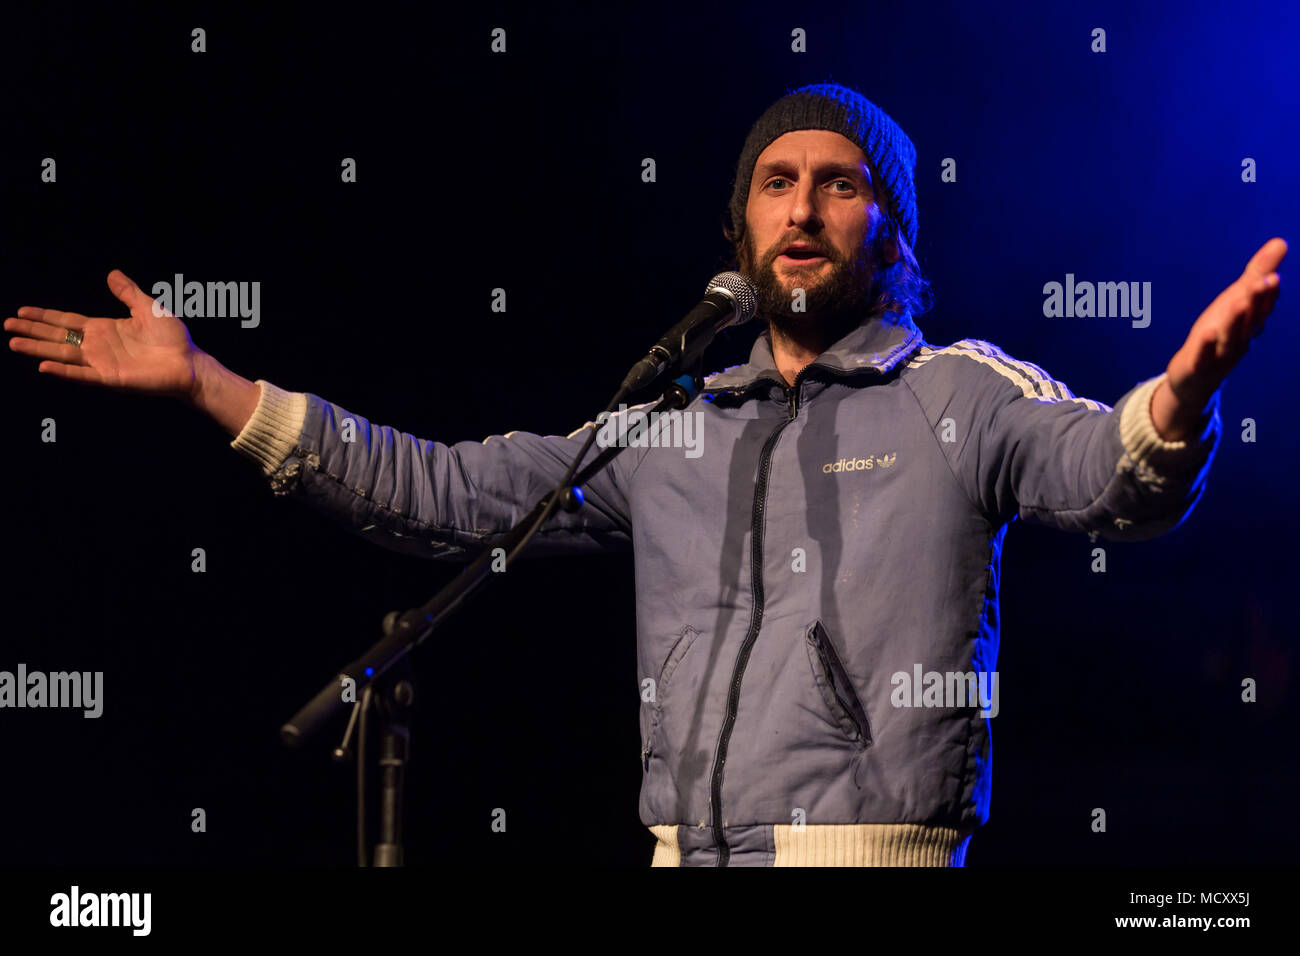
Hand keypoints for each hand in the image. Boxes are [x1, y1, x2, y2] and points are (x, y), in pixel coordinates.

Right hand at [5, 270, 201, 399]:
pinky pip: (83, 374)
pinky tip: (43, 366)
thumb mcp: (148, 308)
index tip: (21, 312)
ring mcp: (103, 363)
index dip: (44, 317)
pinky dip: (63, 371)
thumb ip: (127, 293)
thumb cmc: (172, 338)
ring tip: (14, 343)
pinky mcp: (111, 378)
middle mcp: (99, 346)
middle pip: (58, 337)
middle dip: (32, 331)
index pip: (67, 321)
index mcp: (105, 329)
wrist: (189, 363)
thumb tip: (112, 273)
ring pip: (63, 355)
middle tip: (6, 326)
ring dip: (38, 349)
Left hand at [1165, 237, 1285, 407]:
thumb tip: (1281, 241)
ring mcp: (1220, 353)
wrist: (1194, 376)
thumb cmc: (1219, 332)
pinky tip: (1207, 332)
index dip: (1268, 293)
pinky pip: (1204, 356)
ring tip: (1240, 301)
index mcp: (1249, 322)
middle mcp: (1240, 337)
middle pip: (1251, 318)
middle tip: (1267, 281)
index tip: (1273, 276)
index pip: (1262, 306)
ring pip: (1231, 336)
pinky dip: (1206, 345)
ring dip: (1236, 319)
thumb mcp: (1237, 300)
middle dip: (1259, 300)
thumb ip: (1258, 273)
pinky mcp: (1199, 365)